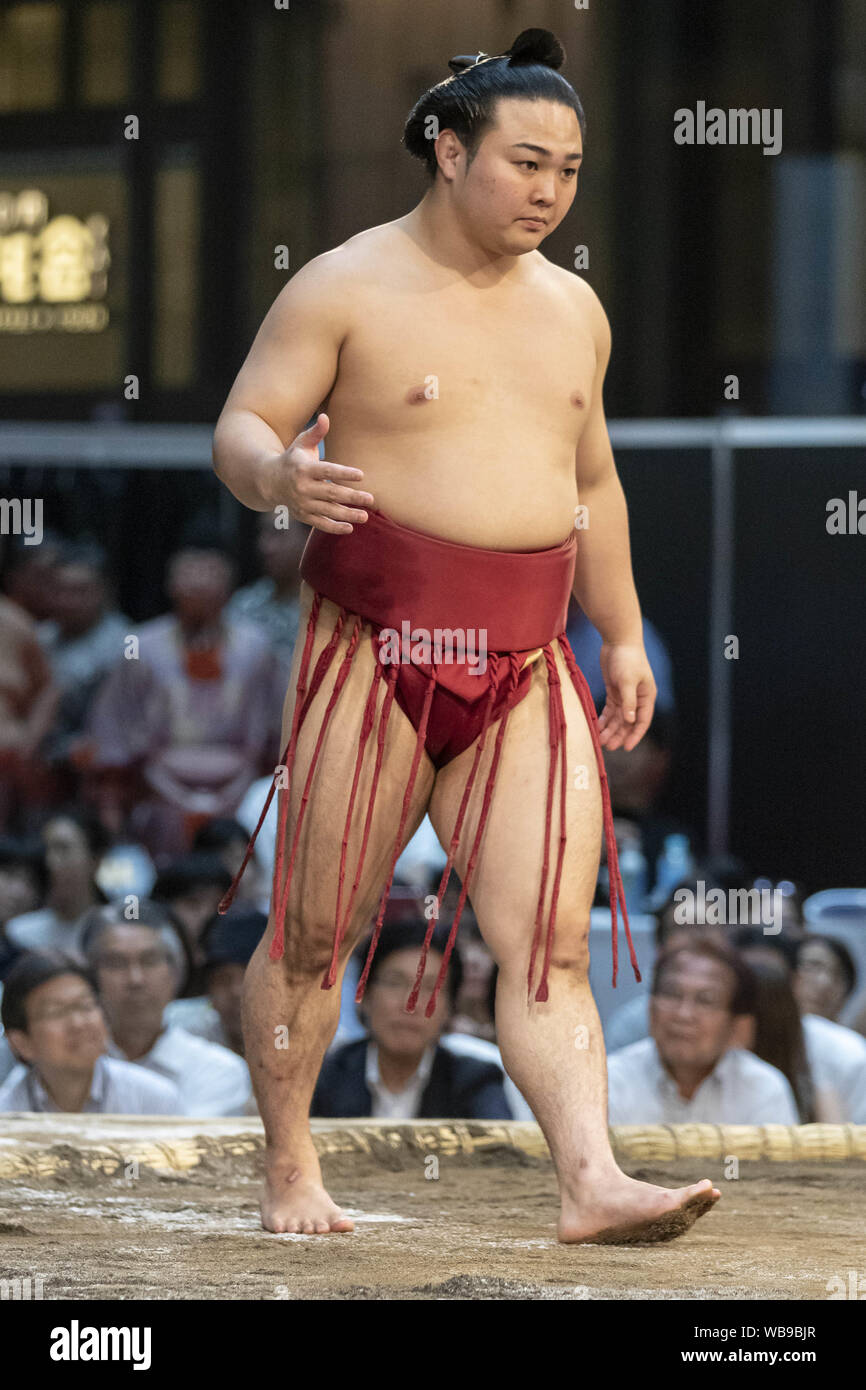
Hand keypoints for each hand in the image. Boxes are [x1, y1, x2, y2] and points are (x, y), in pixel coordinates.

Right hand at [264, 412, 373, 533]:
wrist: (269, 481)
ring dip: (347, 515)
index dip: (344, 473)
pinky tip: (350, 528)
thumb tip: (325, 417)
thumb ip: (316, 432)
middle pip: (330, 493)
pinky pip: (319, 524)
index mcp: (304, 469)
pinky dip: (334, 528)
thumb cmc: (292, 459)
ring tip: (365, 516)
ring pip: (327, 511)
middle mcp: (302, 487)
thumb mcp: (301, 443)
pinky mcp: (302, 515)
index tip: (361, 475)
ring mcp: (302, 503)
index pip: (327, 471)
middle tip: (371, 499)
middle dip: (351, 497)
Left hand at [597, 642, 656, 750]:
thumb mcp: (628, 680)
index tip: (626, 748)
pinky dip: (604, 719)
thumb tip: (630, 721)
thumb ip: (628, 701)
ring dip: (610, 729)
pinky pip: (609, 710)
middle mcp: (637, 699)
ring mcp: (625, 695)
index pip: (642, 721)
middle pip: (628, 722)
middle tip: (608, 747)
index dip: (635, 735)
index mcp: (647, 697)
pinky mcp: (614, 691)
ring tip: (600, 740)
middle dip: (619, 735)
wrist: (618, 639)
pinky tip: (597, 727)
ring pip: (618, 718)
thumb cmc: (627, 658)